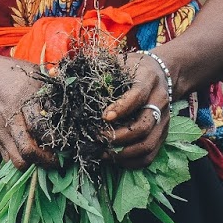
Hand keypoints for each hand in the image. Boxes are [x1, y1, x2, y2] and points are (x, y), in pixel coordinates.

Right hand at [0, 60, 58, 169]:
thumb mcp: (37, 75)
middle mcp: (12, 118)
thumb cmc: (17, 76)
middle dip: (46, 160)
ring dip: (33, 165)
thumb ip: (54, 89)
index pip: (40, 127)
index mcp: (25, 100)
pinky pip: (8, 159)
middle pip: (28, 149)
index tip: (67, 144)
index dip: (55, 140)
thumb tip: (75, 104)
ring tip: (45, 161)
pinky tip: (32, 158)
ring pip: (17, 159)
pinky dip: (21, 163)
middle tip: (58, 161)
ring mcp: (3, 131)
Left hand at [101, 53, 170, 168]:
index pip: (137, 96)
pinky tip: (115, 158)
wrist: (162, 72)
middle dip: (118, 137)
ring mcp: (164, 119)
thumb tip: (58, 73)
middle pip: (143, 126)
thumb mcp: (120, 61)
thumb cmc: (133, 67)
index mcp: (148, 79)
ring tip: (102, 153)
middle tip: (97, 138)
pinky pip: (151, 154)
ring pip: (148, 144)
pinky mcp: (163, 132)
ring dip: (124, 153)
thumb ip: (98, 67)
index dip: (121, 108)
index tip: (103, 117)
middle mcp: (160, 100)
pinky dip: (132, 161)